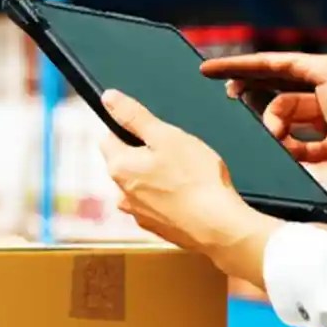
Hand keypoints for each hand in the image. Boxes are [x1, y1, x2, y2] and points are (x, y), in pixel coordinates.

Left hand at [98, 89, 280, 286]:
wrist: (218, 227)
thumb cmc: (196, 179)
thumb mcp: (166, 136)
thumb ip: (134, 116)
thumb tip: (108, 99)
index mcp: (119, 167)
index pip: (108, 138)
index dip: (129, 129)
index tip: (152, 131)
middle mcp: (122, 194)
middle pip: (127, 162)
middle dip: (146, 154)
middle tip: (177, 153)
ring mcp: (139, 214)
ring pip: (142, 185)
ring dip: (158, 178)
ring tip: (187, 176)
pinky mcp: (157, 228)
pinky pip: (158, 205)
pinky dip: (170, 198)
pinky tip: (191, 196)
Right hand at [201, 53, 326, 189]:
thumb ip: (299, 68)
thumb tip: (273, 86)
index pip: (276, 64)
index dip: (242, 66)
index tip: (212, 70)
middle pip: (278, 95)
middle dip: (257, 101)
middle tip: (232, 100)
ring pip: (285, 124)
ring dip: (276, 131)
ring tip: (277, 138)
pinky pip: (300, 150)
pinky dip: (291, 151)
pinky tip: (289, 152)